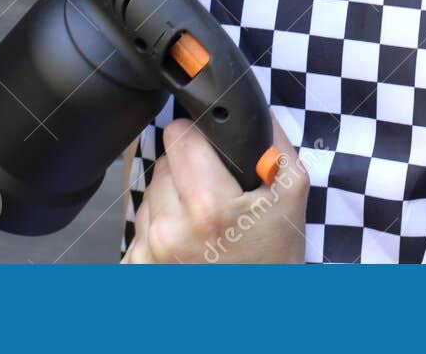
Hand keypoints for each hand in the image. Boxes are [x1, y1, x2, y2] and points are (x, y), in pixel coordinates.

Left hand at [121, 111, 308, 263]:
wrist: (256, 316)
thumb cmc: (273, 262)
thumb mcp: (291, 196)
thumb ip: (273, 144)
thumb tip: (248, 109)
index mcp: (208, 206)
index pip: (178, 135)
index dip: (199, 136)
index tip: (211, 150)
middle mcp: (170, 230)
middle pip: (164, 162)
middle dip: (188, 170)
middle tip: (215, 195)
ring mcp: (149, 253)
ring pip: (149, 192)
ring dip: (171, 198)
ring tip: (202, 223)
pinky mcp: (135, 269)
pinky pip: (140, 224)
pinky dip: (159, 227)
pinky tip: (186, 243)